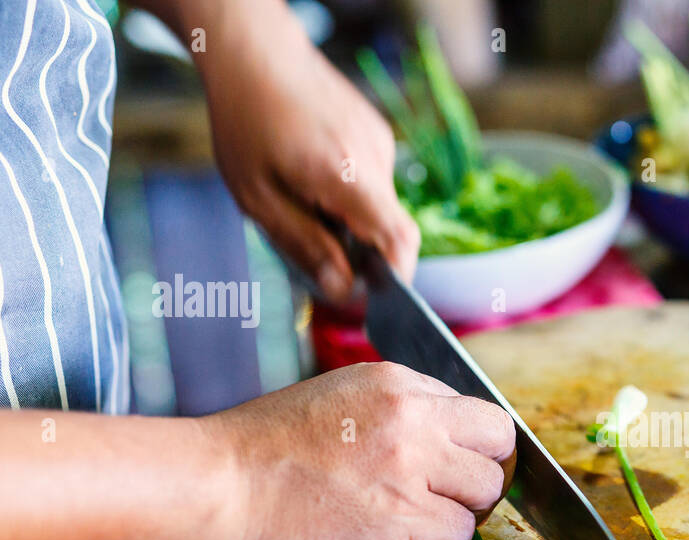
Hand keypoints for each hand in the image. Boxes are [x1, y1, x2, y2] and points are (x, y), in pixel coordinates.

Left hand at [192, 0, 418, 299]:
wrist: (255, 51)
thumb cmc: (247, 120)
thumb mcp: (259, 198)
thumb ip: (305, 246)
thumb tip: (342, 291)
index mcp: (348, 177)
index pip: (400, 240)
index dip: (398, 277)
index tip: (375, 296)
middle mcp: (375, 159)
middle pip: (387, 228)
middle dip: (358, 250)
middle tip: (313, 247)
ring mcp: (379, 142)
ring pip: (377, 205)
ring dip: (348, 218)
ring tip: (302, 198)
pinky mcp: (376, 133)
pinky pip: (371, 181)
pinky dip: (348, 193)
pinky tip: (312, 175)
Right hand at [206, 363, 514, 539]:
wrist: (220, 482)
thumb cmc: (264, 449)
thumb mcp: (338, 398)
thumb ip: (394, 411)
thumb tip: (439, 439)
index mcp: (397, 383)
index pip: (478, 411)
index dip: (471, 447)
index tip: (451, 470)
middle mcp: (413, 418)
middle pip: (499, 447)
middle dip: (480, 478)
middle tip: (449, 500)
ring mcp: (411, 467)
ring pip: (484, 495)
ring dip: (459, 517)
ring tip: (419, 528)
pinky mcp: (401, 517)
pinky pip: (457, 537)